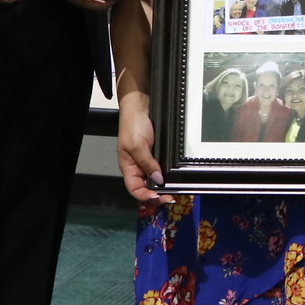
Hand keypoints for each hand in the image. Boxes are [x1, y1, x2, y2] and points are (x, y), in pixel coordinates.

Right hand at [117, 90, 171, 205]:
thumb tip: (158, 179)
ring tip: (174, 193)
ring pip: (155, 181)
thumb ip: (147, 163)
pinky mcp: (157, 154)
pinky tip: (175, 180)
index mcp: (129, 168)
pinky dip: (168, 177)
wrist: (141, 106)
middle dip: (157, 196)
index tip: (158, 198)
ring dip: (164, 188)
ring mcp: (149, 161)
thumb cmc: (133, 125)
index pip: (135, 189)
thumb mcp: (137, 145)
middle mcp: (138, 167)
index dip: (145, 196)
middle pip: (146, 188)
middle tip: (170, 198)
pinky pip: (162, 169)